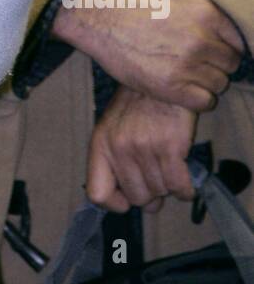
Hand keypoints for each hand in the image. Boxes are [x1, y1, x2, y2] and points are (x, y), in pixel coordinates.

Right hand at [54, 0, 244, 110]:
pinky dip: (197, 98)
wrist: (99, 15)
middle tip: (194, 61)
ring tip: (185, 73)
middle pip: (230, 64)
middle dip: (215, 63)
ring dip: (206, 81)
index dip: (224, 45)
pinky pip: (205, 102)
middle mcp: (201, 39)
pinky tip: (182, 87)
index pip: (238, 41)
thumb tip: (224, 9)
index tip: (210, 48)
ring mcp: (186, 64)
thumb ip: (204, 0)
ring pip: (219, 84)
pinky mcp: (170, 86)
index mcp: (206, 13)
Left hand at [86, 84, 196, 212]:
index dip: (114, 203)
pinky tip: (185, 178)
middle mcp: (119, 148)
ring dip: (168, 186)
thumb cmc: (138, 105)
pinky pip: (179, 187)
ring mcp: (144, 148)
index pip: (97, 194)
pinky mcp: (169, 147)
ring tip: (169, 167)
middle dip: (150, 193)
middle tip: (157, 176)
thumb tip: (141, 205)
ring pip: (159, 192)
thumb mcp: (113, 127)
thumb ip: (117, 163)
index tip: (126, 200)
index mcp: (100, 144)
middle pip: (136, 197)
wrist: (161, 77)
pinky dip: (185, 189)